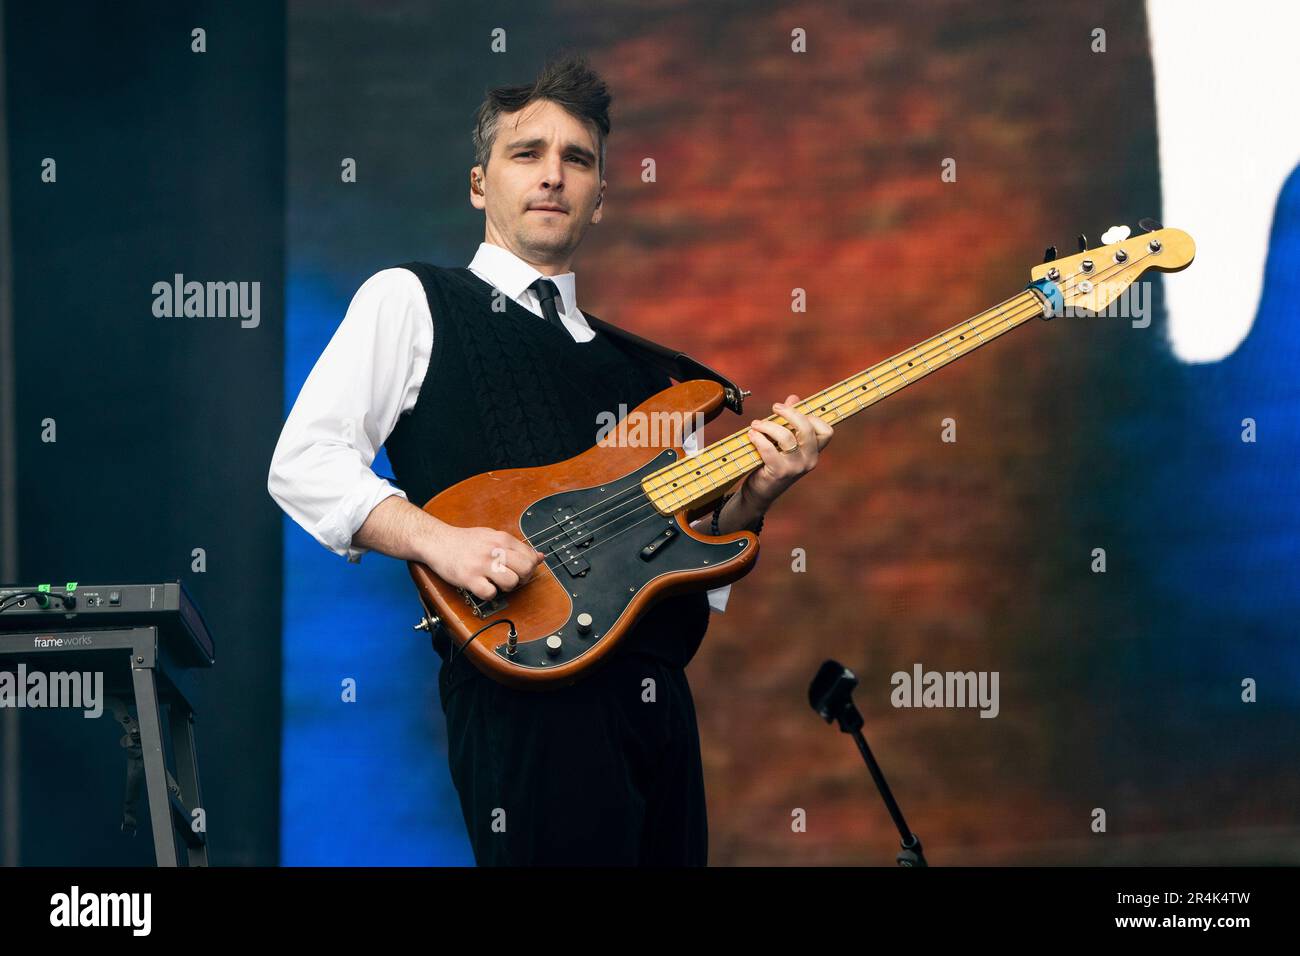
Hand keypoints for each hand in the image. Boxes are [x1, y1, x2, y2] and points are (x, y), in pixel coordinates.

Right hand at [425, 524, 546, 600]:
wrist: (437, 541)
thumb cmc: (465, 541)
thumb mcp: (493, 536)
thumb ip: (516, 547)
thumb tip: (539, 557)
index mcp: (502, 539)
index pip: (531, 556)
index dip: (530, 567)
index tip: (521, 570)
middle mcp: (494, 550)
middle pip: (526, 570)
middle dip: (522, 578)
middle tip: (511, 578)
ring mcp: (482, 564)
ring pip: (511, 582)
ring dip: (506, 587)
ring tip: (496, 582)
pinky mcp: (469, 578)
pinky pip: (490, 593)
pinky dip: (489, 594)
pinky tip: (483, 586)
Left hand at [742, 394, 833, 509]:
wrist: (760, 492)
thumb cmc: (772, 464)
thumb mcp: (784, 443)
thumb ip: (790, 421)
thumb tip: (793, 398)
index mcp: (814, 452)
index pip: (826, 431)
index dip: (811, 416)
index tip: (792, 410)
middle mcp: (809, 460)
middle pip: (807, 428)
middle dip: (789, 413)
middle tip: (775, 408)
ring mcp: (796, 467)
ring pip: (786, 436)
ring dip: (768, 425)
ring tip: (756, 424)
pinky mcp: (780, 472)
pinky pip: (769, 449)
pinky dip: (758, 438)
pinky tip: (751, 434)